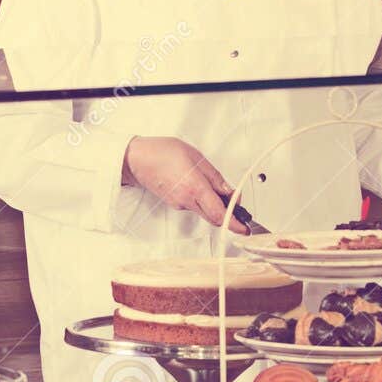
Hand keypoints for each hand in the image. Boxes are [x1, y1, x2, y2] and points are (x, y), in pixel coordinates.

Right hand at [123, 136, 247, 231]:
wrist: (137, 160)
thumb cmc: (162, 153)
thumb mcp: (196, 157)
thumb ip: (215, 177)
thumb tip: (230, 191)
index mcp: (195, 187)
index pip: (220, 213)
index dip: (234, 222)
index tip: (244, 228)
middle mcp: (187, 200)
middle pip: (214, 217)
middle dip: (228, 216)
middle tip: (239, 211)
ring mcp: (179, 204)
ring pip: (204, 211)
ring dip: (215, 206)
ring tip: (220, 192)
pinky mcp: (174, 203)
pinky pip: (194, 206)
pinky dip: (203, 201)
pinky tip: (202, 188)